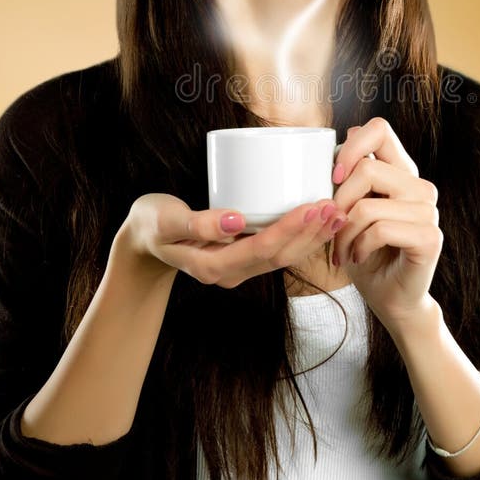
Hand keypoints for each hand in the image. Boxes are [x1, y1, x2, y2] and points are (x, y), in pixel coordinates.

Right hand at [113, 192, 346, 287]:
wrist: (142, 240)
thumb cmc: (152, 225)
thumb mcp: (166, 222)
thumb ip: (198, 224)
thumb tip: (235, 222)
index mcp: (214, 266)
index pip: (263, 248)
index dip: (292, 228)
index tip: (315, 206)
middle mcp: (231, 273)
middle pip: (280, 255)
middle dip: (310, 232)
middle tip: (336, 206)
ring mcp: (238, 268)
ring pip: (283, 255)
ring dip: (312, 236)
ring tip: (337, 214)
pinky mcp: (242, 257)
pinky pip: (278, 251)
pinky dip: (301, 236)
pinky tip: (317, 222)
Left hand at [331, 118, 442, 328]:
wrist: (388, 297)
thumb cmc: (364, 251)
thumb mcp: (349, 209)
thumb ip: (350, 175)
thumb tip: (347, 131)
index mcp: (400, 171)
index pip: (380, 129)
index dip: (351, 146)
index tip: (334, 176)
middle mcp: (419, 186)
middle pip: (367, 169)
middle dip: (338, 203)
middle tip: (332, 229)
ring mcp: (428, 211)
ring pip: (368, 205)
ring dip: (344, 233)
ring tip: (342, 250)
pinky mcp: (430, 237)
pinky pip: (380, 230)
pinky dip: (359, 246)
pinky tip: (358, 256)